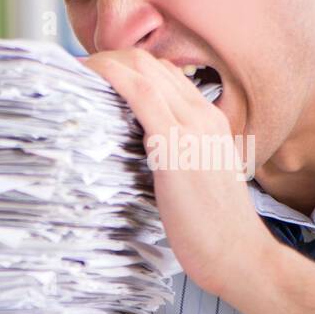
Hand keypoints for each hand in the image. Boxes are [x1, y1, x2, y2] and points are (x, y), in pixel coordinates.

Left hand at [80, 48, 272, 299]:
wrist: (240, 254)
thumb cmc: (216, 229)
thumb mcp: (199, 180)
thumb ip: (176, 159)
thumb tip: (143, 159)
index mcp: (211, 122)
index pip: (166, 75)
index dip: (127, 67)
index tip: (96, 76)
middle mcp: (204, 116)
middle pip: (151, 64)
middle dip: (108, 59)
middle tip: (76, 72)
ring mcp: (192, 128)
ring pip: (144, 71)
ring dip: (103, 64)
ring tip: (73, 72)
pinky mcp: (175, 147)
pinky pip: (141, 96)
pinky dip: (111, 78)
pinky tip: (87, 78)